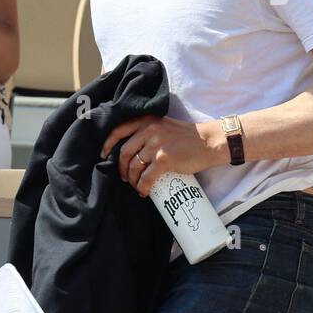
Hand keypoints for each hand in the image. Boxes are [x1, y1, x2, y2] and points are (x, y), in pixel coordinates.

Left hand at [100, 115, 224, 195]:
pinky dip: (142, 187)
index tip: (103, 155)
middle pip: (124, 152)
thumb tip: (133, 149)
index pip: (119, 130)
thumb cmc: (187, 137)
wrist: (209, 142)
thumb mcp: (164, 126)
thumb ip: (149, 132)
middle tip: (124, 177)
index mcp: (147, 121)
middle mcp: (149, 130)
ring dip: (132, 179)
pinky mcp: (164, 159)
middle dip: (121, 167)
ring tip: (136, 185)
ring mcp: (156, 145)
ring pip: (133, 166)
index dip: (108, 144)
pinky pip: (146, 177)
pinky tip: (144, 192)